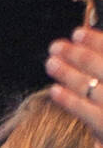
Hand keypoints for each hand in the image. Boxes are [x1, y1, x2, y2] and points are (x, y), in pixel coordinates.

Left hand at [46, 28, 102, 147]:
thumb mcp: (102, 103)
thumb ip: (99, 75)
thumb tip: (86, 53)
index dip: (97, 41)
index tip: (77, 34)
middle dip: (78, 54)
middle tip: (56, 47)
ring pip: (92, 87)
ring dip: (69, 73)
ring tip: (51, 63)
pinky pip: (87, 113)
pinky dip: (70, 100)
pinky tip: (55, 91)